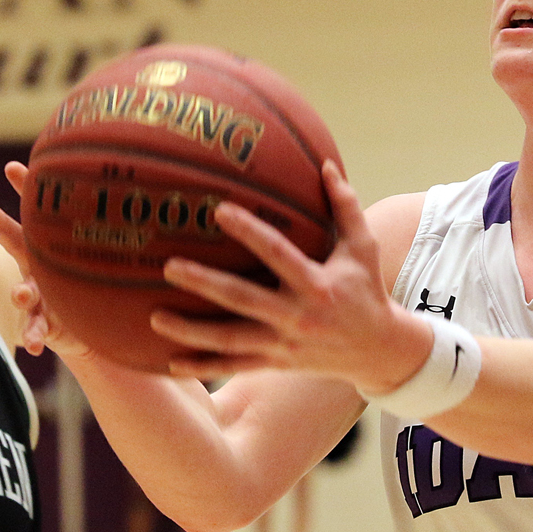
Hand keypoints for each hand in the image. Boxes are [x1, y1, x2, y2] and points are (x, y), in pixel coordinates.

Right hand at [0, 162, 94, 359]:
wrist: (95, 328)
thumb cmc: (96, 288)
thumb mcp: (104, 260)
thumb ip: (111, 235)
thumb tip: (141, 193)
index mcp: (52, 249)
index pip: (38, 214)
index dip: (25, 189)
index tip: (13, 166)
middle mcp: (39, 268)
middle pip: (17, 243)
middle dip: (1, 224)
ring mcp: (39, 297)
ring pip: (23, 290)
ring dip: (21, 291)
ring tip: (21, 293)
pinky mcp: (45, 325)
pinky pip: (37, 330)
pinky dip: (35, 336)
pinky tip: (34, 346)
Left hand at [154, 161, 430, 389]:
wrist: (377, 350)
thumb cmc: (366, 290)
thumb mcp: (363, 249)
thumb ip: (346, 208)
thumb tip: (326, 166)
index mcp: (316, 284)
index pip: (277, 254)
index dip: (249, 232)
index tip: (219, 210)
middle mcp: (297, 316)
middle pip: (242, 299)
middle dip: (205, 283)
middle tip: (169, 266)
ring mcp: (284, 344)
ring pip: (231, 338)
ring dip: (192, 330)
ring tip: (155, 317)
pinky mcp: (276, 363)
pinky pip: (235, 365)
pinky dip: (205, 365)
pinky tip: (171, 363)